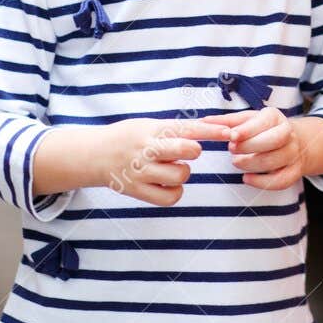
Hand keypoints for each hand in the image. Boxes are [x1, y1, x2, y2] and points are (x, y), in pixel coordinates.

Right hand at [95, 117, 233, 205]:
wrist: (93, 155)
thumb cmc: (130, 137)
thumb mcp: (149, 125)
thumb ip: (176, 129)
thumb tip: (212, 127)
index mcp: (152, 129)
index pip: (187, 128)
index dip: (211, 131)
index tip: (229, 132)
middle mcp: (146, 150)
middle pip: (186, 150)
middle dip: (193, 151)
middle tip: (188, 152)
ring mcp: (141, 171)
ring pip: (180, 176)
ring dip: (183, 173)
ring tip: (171, 168)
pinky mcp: (136, 190)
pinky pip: (169, 197)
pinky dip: (175, 192)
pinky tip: (167, 184)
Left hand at [216, 107, 307, 190]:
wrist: (291, 141)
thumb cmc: (263, 129)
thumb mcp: (247, 120)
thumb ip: (228, 121)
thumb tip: (205, 121)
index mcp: (275, 118)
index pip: (265, 123)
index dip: (247, 131)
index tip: (231, 136)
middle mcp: (288, 134)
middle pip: (274, 140)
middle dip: (250, 146)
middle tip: (232, 150)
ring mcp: (293, 153)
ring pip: (275, 161)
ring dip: (251, 164)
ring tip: (236, 162)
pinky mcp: (294, 171)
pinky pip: (281, 180)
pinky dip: (262, 182)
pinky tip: (247, 178)